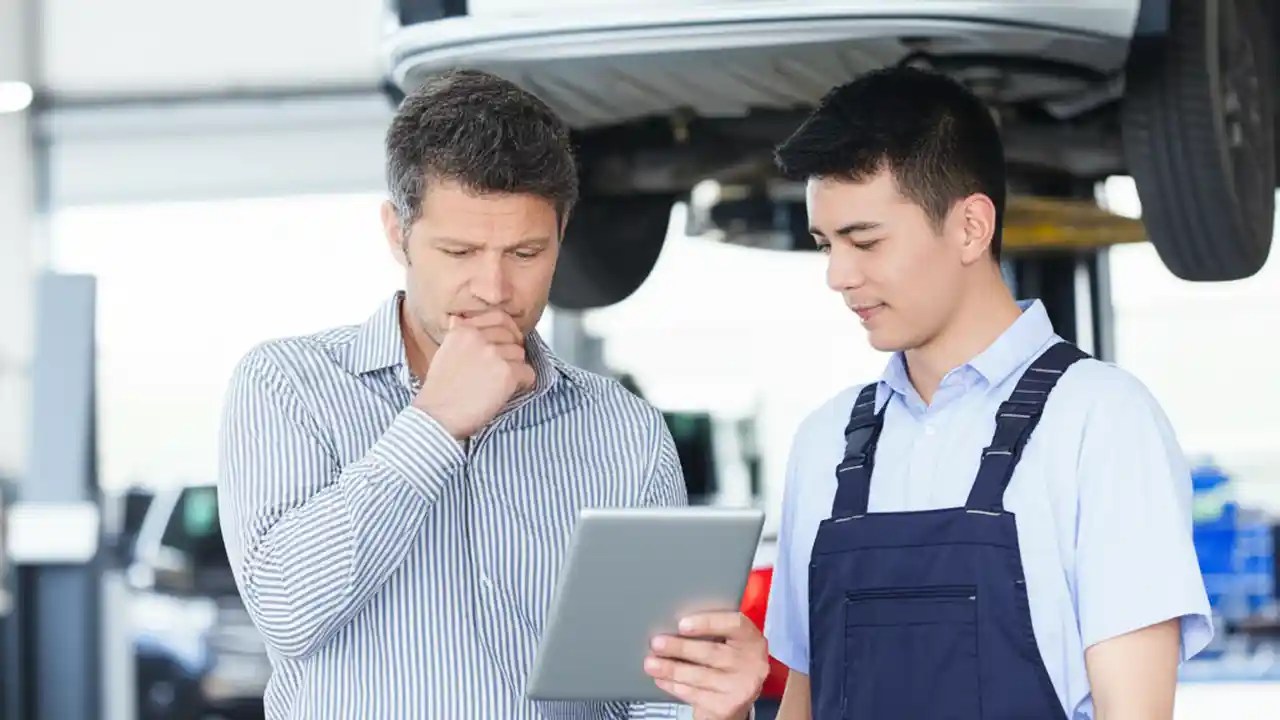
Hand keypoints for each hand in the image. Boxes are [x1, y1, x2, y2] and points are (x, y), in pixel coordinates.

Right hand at [413, 310, 535, 439]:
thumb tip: (459, 320)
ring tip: (502, 382)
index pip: (499, 318)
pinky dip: (524, 383)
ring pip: (521, 355)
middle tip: (506, 366)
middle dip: (512, 351)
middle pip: (513, 337)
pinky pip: (528, 373)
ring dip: (516, 368)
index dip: (508, 331)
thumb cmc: (440, 391)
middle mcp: (479, 338)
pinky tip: (509, 391)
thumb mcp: (444, 352)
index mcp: (464, 331)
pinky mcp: (507, 374)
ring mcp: (494, 355)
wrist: (437, 416)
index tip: (507, 342)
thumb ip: (456, 334)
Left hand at [644, 611, 769, 719]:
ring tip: (651, 664)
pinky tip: (662, 680)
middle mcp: (752, 663)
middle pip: (712, 652)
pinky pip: (695, 695)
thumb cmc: (728, 661)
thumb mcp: (729, 642)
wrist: (740, 696)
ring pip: (700, 676)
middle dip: (680, 648)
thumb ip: (711, 631)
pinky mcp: (728, 706)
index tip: (682, 624)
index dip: (708, 622)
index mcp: (751, 639)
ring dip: (671, 669)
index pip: (735, 624)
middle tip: (657, 643)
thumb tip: (672, 625)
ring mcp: (741, 687)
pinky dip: (675, 686)